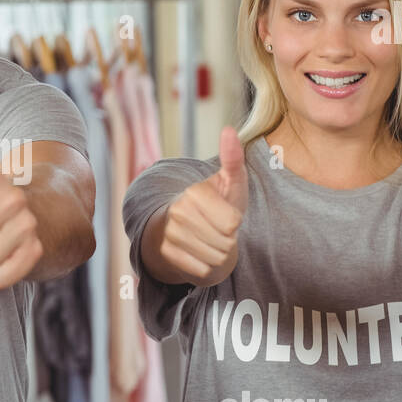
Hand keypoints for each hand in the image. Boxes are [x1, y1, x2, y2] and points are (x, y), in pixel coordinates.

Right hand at [156, 125, 246, 282]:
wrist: (180, 228)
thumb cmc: (215, 202)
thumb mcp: (228, 181)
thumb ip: (232, 158)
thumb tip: (228, 130)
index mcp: (194, 193)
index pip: (233, 223)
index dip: (235, 222)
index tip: (224, 213)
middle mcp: (177, 213)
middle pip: (226, 243)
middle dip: (228, 240)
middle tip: (217, 229)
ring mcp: (170, 235)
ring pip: (216, 259)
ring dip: (218, 254)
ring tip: (209, 240)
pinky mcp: (167, 256)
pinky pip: (203, 271)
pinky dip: (206, 266)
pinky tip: (198, 252)